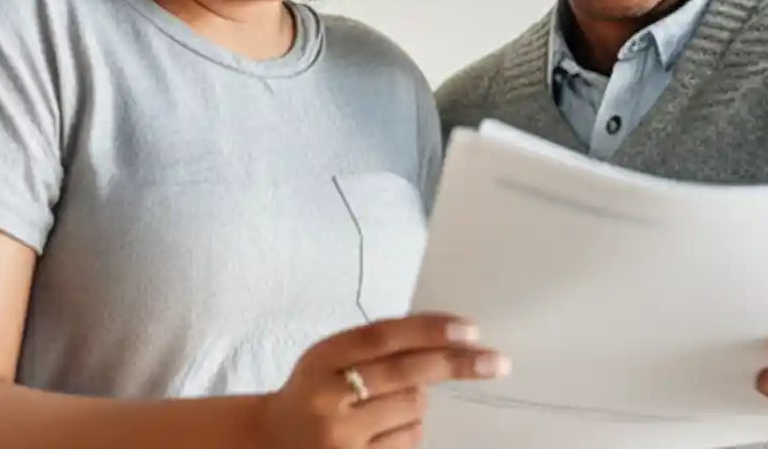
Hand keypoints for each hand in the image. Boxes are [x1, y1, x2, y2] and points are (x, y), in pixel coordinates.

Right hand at [259, 313, 510, 447]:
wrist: (269, 442)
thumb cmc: (313, 392)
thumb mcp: (329, 359)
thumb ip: (373, 347)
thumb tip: (445, 339)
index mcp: (321, 358)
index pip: (382, 338)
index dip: (428, 330)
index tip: (470, 330)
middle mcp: (327, 397)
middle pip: (406, 374)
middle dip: (456, 365)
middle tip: (497, 362)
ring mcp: (341, 437)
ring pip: (413, 409)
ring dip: (417, 403)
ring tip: (384, 407)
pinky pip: (408, 441)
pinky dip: (409, 430)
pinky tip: (382, 430)